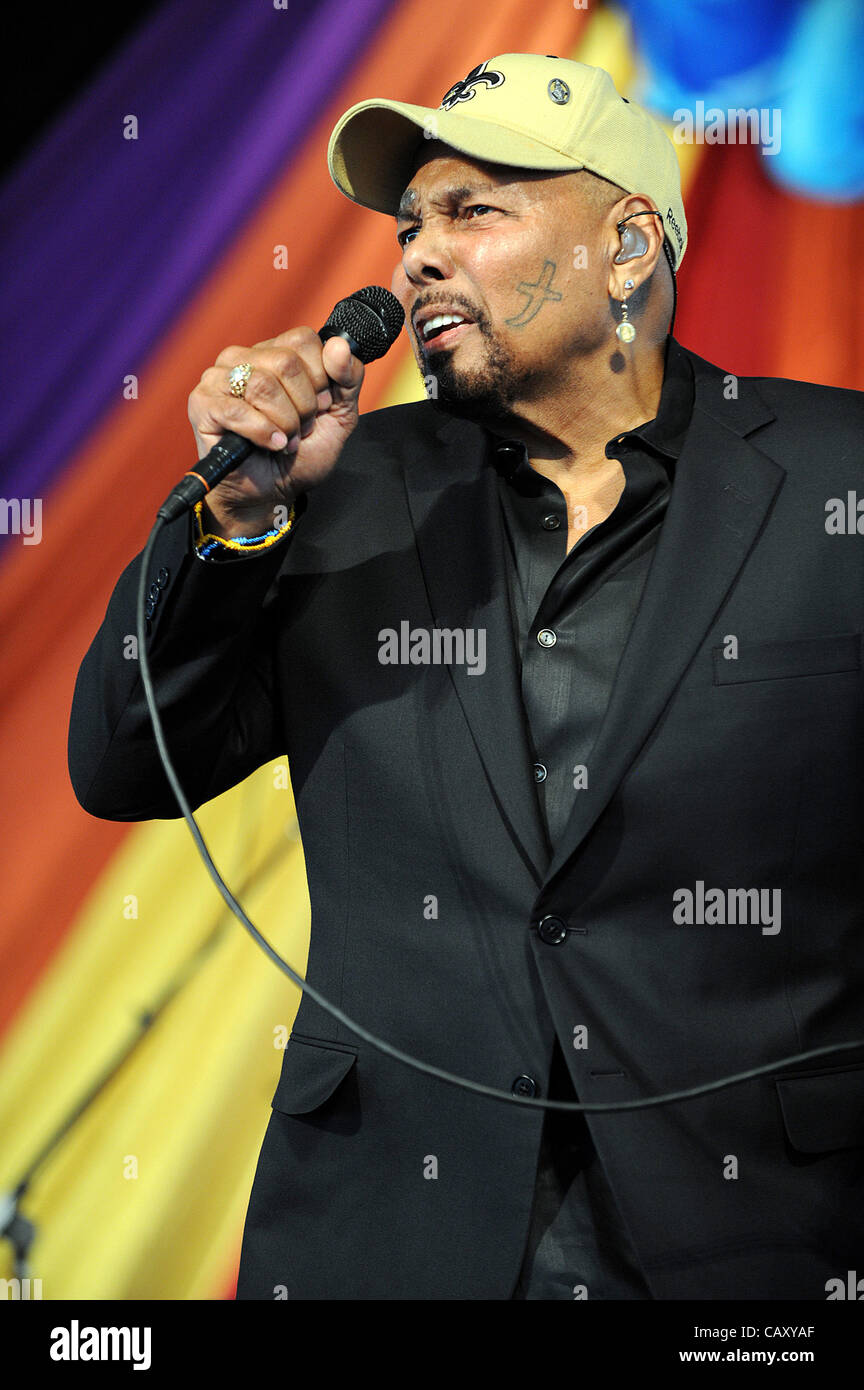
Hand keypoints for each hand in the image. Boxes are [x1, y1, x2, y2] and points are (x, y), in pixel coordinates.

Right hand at [187, 327, 363, 535]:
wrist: (271, 492)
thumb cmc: (300, 453)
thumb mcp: (339, 416)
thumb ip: (349, 379)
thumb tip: (339, 345)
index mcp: (274, 351)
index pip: (303, 339)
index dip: (321, 378)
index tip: (320, 406)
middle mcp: (243, 357)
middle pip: (286, 362)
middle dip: (304, 406)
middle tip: (300, 428)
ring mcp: (218, 378)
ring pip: (263, 384)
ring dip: (285, 422)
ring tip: (285, 439)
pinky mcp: (202, 404)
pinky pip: (238, 410)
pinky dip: (263, 433)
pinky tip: (271, 444)